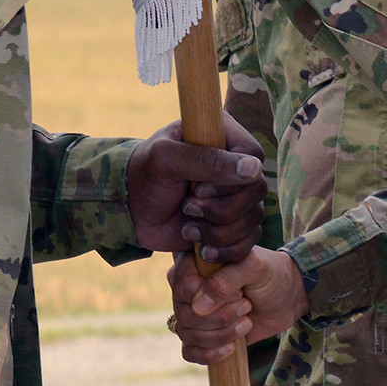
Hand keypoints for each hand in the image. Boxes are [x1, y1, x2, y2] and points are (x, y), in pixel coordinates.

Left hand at [126, 118, 264, 262]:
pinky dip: (225, 249)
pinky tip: (201, 247)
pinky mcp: (232, 224)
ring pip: (253, 219)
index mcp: (222, 136)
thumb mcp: (166, 159)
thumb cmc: (144, 174)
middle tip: (187, 208)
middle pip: (256, 191)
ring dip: (218, 231)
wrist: (130, 210)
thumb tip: (253, 169)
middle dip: (220, 209)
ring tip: (187, 225)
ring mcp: (235, 196)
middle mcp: (234, 164)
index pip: (253, 155)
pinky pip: (248, 242)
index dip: (233, 179)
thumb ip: (207, 160)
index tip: (200, 189)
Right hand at [166, 245, 309, 365]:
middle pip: (184, 314)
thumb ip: (225, 281)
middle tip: (246, 306)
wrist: (287, 298)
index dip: (207, 295)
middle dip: (220, 318)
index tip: (238, 293)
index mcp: (194, 262)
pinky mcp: (202, 334)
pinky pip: (188, 351)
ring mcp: (193, 312)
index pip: (181, 285)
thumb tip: (198, 307)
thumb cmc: (270, 274)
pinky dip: (208, 354)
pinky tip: (231, 348)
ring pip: (186, 334)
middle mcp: (188, 287)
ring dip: (220, 335)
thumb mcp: (254, 268)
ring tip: (246, 323)